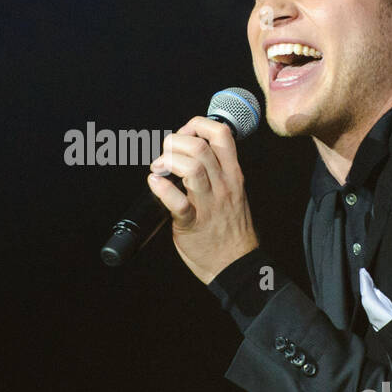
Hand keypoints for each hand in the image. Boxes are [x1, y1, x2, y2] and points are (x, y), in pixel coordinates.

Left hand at [147, 116, 260, 283]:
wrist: (236, 265)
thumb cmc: (230, 229)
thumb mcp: (232, 192)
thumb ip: (217, 171)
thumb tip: (190, 151)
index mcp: (232, 174)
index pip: (222, 133)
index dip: (197, 126)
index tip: (183, 135)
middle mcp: (223, 185)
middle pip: (200, 146)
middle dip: (175, 142)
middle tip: (165, 155)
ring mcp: (209, 204)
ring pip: (192, 167)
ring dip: (168, 162)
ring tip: (159, 169)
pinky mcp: (193, 224)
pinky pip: (178, 203)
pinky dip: (162, 189)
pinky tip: (154, 184)